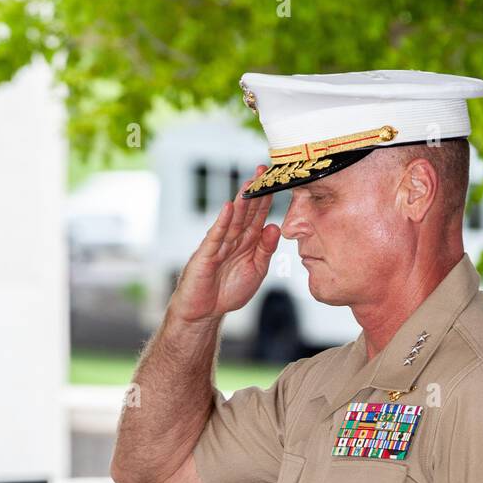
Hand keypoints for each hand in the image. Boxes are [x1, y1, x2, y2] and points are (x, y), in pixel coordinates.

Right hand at [170, 165, 280, 323]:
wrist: (205, 312)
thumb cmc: (228, 291)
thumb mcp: (256, 271)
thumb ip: (266, 250)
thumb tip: (274, 227)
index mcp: (247, 243)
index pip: (258, 217)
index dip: (267, 200)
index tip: (277, 180)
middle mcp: (233, 239)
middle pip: (246, 212)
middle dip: (255, 192)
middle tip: (263, 170)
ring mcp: (218, 245)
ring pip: (233, 220)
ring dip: (241, 202)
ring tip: (250, 183)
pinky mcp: (206, 255)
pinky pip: (216, 237)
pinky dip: (222, 222)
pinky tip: (229, 208)